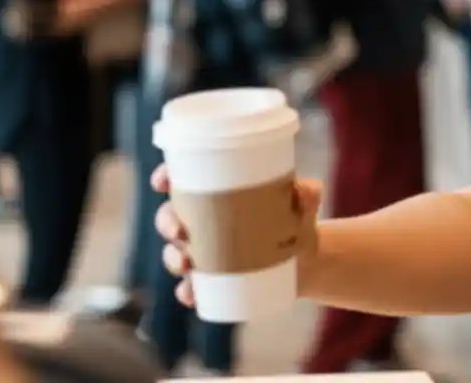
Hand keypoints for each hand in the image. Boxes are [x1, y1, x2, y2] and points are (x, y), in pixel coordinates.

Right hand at [153, 164, 323, 307]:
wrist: (307, 260)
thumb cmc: (297, 218)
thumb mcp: (304, 204)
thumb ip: (307, 194)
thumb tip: (306, 190)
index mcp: (215, 193)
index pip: (179, 180)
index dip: (164, 178)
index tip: (163, 182)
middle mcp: (201, 221)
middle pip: (169, 217)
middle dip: (167, 222)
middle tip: (181, 230)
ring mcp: (204, 253)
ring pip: (174, 253)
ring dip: (172, 258)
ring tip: (187, 263)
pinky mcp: (213, 281)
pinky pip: (191, 288)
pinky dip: (187, 291)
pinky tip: (191, 293)